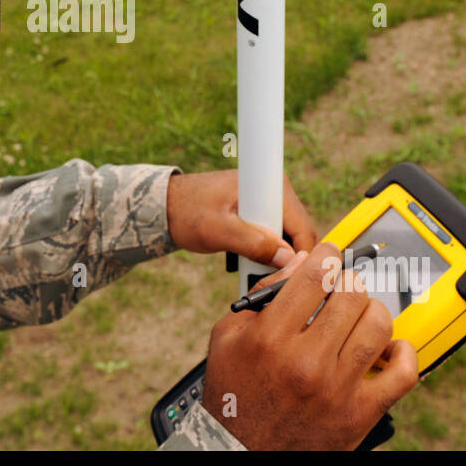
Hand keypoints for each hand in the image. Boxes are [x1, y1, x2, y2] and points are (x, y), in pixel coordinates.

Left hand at [165, 169, 315, 269]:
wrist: (164, 207)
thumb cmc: (186, 212)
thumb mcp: (218, 231)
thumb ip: (253, 243)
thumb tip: (287, 260)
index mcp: (269, 185)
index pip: (302, 227)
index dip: (301, 257)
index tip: (287, 279)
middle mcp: (274, 189)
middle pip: (298, 233)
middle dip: (286, 258)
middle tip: (264, 279)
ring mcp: (268, 199)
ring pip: (287, 237)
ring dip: (273, 256)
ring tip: (251, 268)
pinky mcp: (260, 209)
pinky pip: (274, 235)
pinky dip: (265, 250)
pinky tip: (248, 258)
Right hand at [200, 242, 418, 449]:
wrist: (242, 452)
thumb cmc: (234, 394)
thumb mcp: (228, 337)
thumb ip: (262, 295)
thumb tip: (301, 263)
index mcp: (270, 338)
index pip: (314, 275)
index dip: (327, 255)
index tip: (329, 256)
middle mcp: (306, 362)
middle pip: (351, 294)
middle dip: (347, 282)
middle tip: (340, 288)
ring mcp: (337, 389)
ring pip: (378, 324)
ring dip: (371, 310)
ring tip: (359, 316)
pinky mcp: (360, 413)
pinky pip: (404, 374)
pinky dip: (403, 353)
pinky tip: (387, 348)